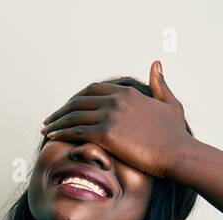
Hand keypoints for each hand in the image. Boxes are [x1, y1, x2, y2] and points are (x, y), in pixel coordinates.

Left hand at [40, 61, 191, 177]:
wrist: (177, 153)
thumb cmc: (175, 134)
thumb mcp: (169, 102)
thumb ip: (160, 83)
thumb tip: (156, 63)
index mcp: (127, 92)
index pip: (93, 90)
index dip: (76, 98)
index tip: (66, 108)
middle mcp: (117, 100)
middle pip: (79, 101)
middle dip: (62, 110)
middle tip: (50, 119)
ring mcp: (110, 115)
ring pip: (73, 115)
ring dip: (56, 122)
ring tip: (45, 129)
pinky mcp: (106, 133)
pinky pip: (75, 131)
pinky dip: (61, 133)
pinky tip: (51, 137)